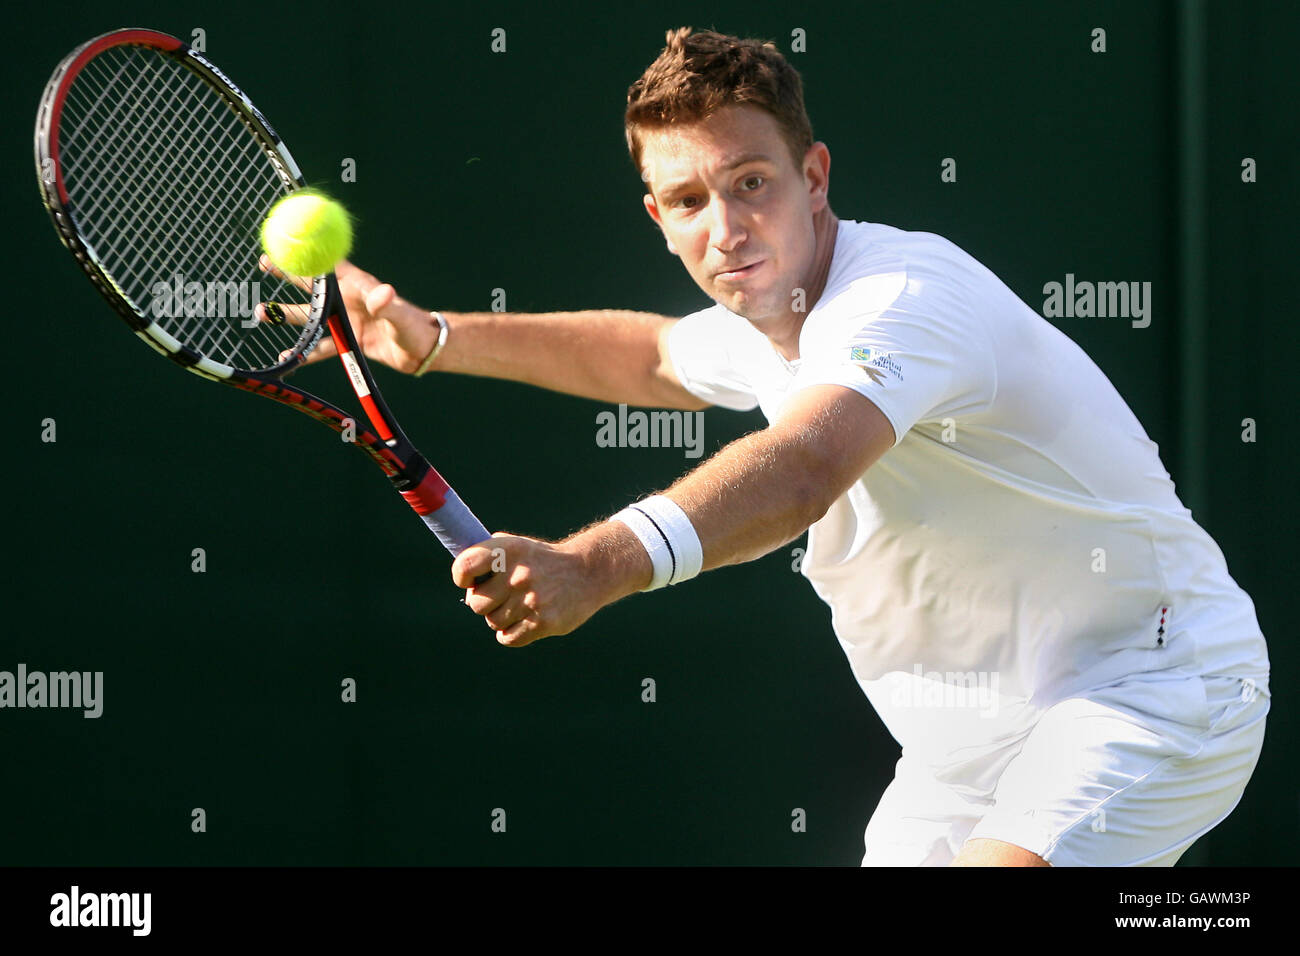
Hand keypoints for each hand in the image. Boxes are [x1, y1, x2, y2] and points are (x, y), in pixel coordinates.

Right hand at [256, 257, 439, 373]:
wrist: (423, 350)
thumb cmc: (416, 326)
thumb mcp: (400, 314)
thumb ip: (388, 305)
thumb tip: (382, 294)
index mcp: (358, 287)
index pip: (328, 265)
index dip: (307, 252)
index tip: (286, 241)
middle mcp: (347, 301)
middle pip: (312, 285)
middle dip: (287, 272)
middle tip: (263, 263)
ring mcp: (345, 320)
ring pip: (309, 316)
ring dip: (285, 314)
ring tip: (261, 312)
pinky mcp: (347, 340)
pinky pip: (319, 347)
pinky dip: (303, 353)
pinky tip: (285, 358)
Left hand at [452, 533, 630, 646]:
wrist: (588, 572)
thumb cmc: (543, 561)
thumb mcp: (519, 546)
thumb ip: (489, 555)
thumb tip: (463, 576)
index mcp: (509, 550)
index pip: (466, 566)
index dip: (462, 577)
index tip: (469, 581)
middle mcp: (519, 574)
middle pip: (476, 604)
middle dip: (485, 604)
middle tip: (501, 597)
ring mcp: (532, 600)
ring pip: (493, 622)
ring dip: (502, 618)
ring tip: (521, 606)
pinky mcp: (543, 623)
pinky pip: (508, 638)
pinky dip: (512, 633)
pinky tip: (525, 621)